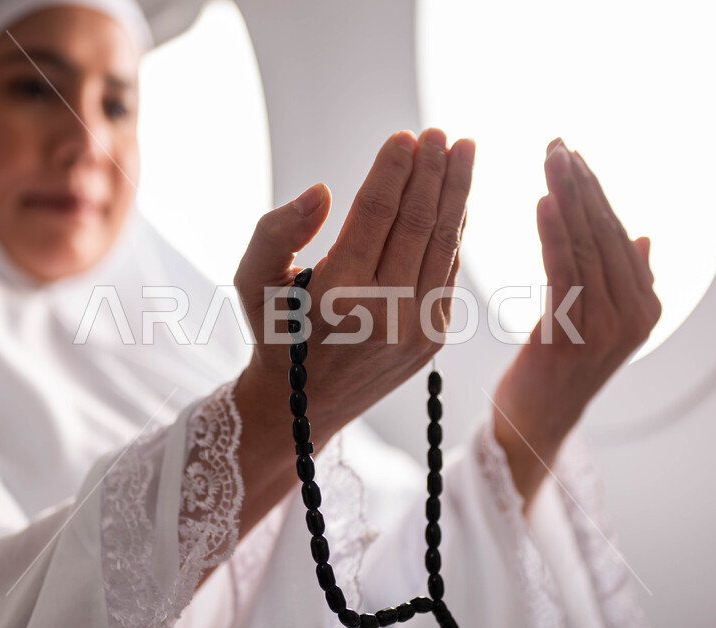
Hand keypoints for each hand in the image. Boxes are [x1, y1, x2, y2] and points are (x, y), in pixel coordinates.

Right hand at [233, 129, 475, 440]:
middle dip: (433, 171)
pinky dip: (454, 229)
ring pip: (443, 243)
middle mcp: (385, 314)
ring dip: (456, 192)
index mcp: (339, 296)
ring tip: (463, 150)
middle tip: (440, 133)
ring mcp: (417, 329)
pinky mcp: (434, 338)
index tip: (405, 135)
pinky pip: (447, 270)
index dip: (393, 170)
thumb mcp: (252, 280)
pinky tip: (456, 197)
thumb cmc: (273, 332)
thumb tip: (322, 192)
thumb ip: (276, 230)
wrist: (301, 407)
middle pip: (418, 223)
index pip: (376, 214)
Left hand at [492, 139, 659, 488]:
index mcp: (645, 305)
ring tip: (551, 157)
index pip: (616, 231)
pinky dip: (554, 234)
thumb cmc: (556, 369)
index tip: (570, 150)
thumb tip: (641, 237)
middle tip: (557, 141)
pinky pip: (563, 274)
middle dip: (580, 182)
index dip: (594, 189)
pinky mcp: (572, 338)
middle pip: (603, 232)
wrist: (532, 427)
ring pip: (586, 246)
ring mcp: (606, 328)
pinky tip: (543, 201)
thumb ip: (622, 280)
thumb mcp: (594, 321)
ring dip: (568, 196)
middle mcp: (634, 315)